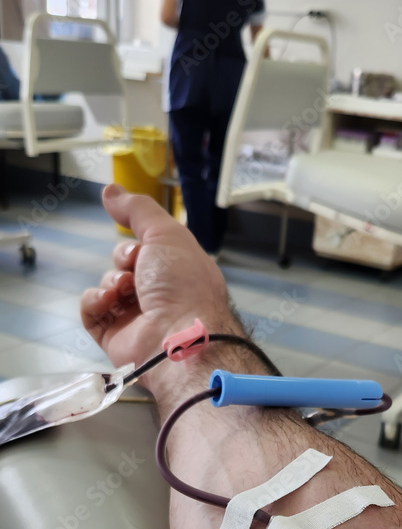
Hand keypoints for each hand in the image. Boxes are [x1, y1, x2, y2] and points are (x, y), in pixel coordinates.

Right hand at [80, 185, 230, 386]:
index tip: (141, 248)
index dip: (137, 244)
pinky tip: (106, 303)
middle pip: (123, 265)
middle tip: (135, 271)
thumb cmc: (183, 285)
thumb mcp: (165, 233)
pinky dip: (94, 303)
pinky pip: (91, 312)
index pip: (147, 249)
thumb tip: (110, 190)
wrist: (180, 338)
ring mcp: (137, 318)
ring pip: (106, 286)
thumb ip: (137, 210)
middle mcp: (160, 295)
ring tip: (124, 292)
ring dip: (109, 283)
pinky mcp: (116, 338)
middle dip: (123, 262)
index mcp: (178, 272)